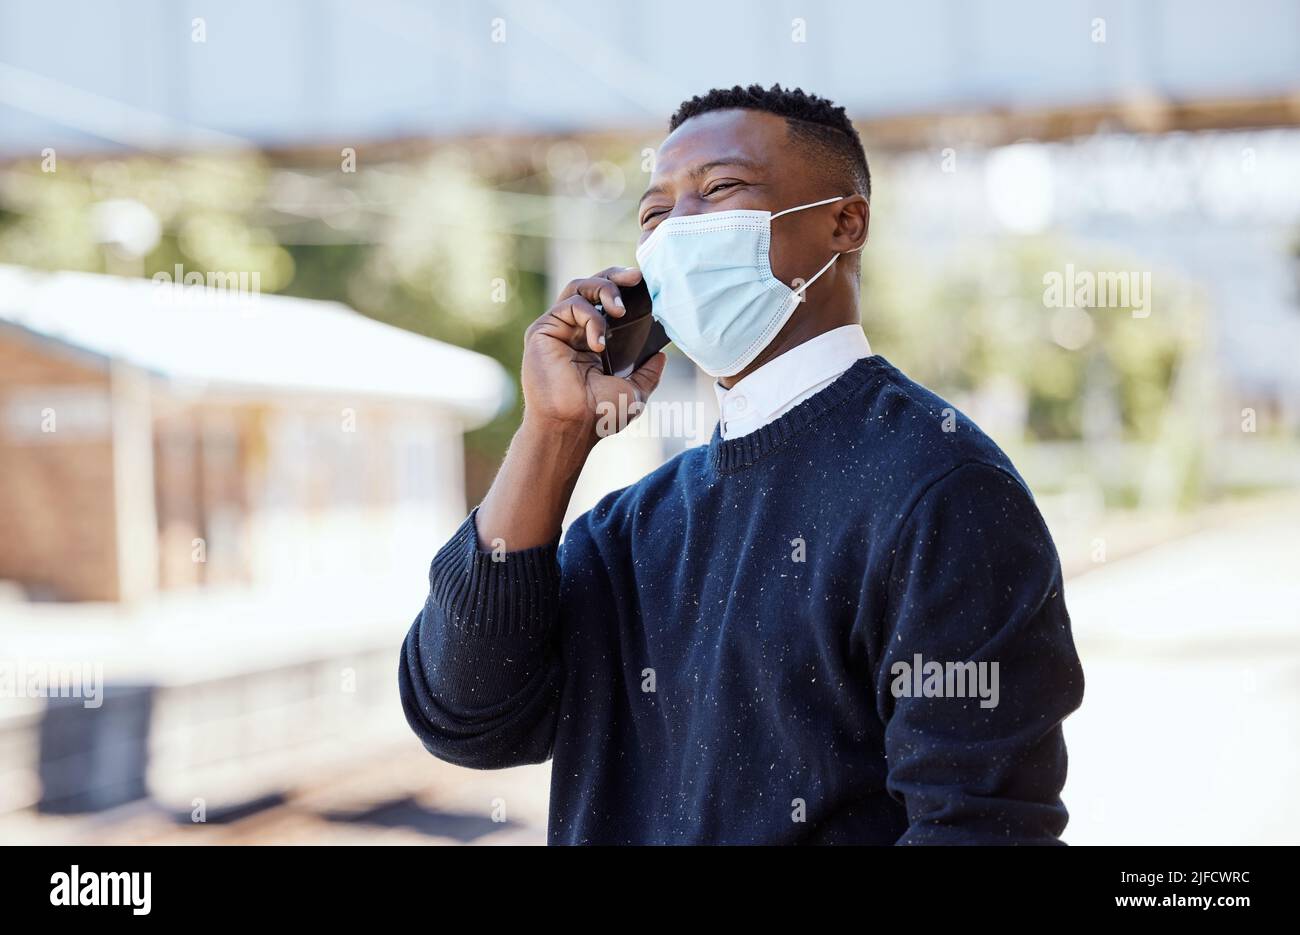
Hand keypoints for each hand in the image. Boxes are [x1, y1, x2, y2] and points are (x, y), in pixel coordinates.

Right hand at [521, 266, 666, 440]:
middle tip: (636, 278)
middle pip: (592, 285)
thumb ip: (648, 373)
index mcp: (593, 341)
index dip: (624, 289)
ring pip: (579, 287)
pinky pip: (570, 306)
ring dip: (604, 289)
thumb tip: (662, 356)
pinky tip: (599, 343)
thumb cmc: (600, 415)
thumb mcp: (635, 392)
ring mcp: (558, 328)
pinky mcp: (543, 330)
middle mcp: (574, 330)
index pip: (607, 302)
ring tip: (621, 310)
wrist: (574, 425)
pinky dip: (590, 318)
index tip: (645, 284)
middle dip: (615, 276)